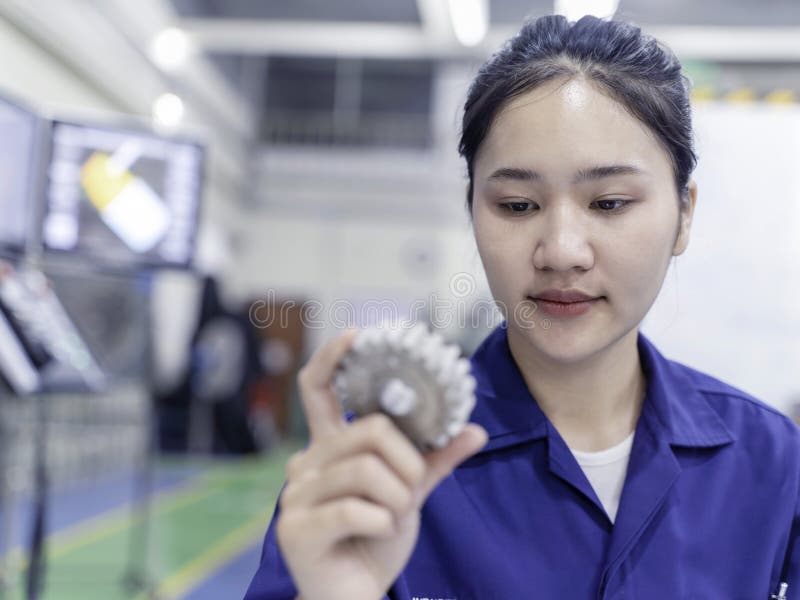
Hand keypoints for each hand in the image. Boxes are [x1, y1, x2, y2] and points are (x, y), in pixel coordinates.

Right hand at [275, 329, 487, 599]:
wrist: (356, 596)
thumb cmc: (375, 540)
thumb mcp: (409, 494)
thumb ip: (434, 460)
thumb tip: (474, 429)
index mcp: (328, 449)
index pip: (317, 390)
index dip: (334, 358)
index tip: (357, 335)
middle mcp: (305, 465)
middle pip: (368, 430)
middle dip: (406, 462)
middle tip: (412, 488)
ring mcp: (295, 497)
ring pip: (366, 471)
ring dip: (398, 499)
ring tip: (395, 516)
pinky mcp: (296, 530)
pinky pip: (356, 509)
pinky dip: (383, 523)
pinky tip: (378, 533)